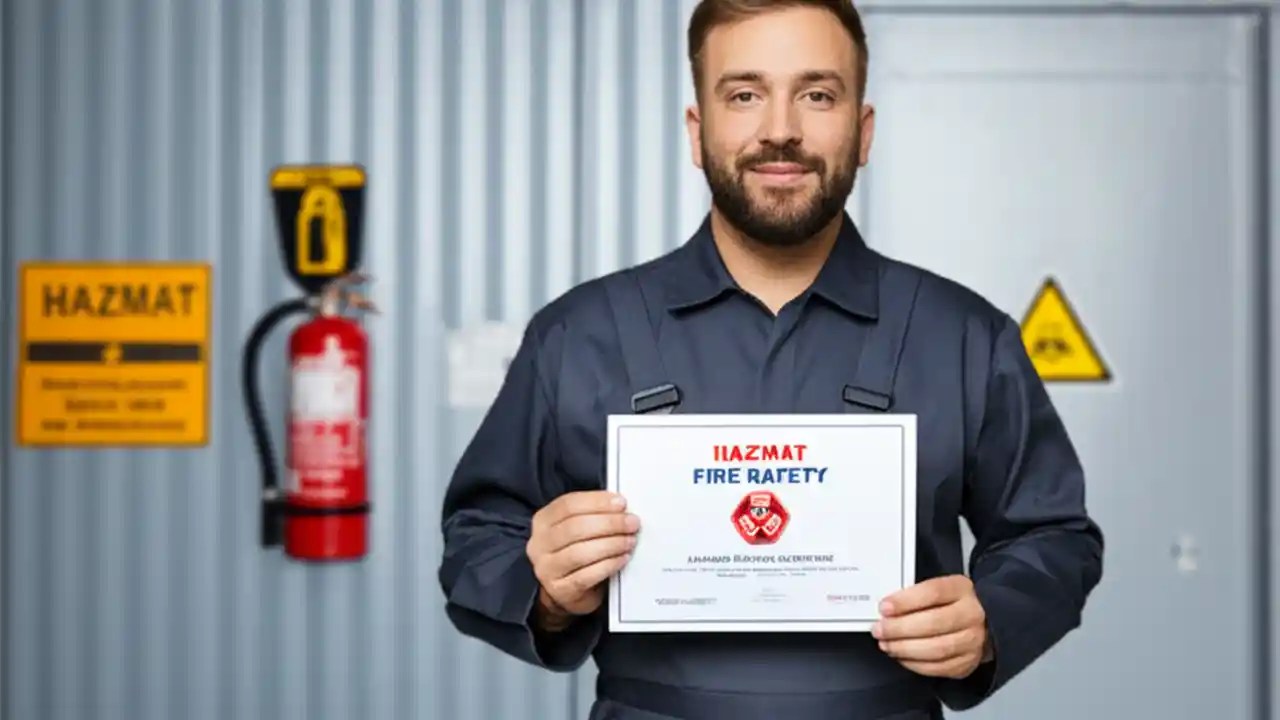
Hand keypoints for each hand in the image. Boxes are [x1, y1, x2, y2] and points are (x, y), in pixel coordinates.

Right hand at [526, 491, 639, 630]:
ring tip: (629, 541)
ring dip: (611, 544)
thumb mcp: (578, 528)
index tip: (621, 503)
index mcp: (543, 521)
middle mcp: (539, 544)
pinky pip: (587, 576)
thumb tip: (620, 505)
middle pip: (575, 527)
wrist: (566, 591)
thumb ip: (593, 514)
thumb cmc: (576, 552)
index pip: (568, 505)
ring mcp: (547, 568)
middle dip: (609, 523)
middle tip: (632, 523)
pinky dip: (608, 565)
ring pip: (580, 552)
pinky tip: (622, 559)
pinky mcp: (560, 590)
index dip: (597, 502)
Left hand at [872, 575, 990, 678]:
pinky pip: (939, 667)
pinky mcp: (968, 662)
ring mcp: (973, 641)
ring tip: (887, 644)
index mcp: (961, 589)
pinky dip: (915, 664)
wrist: (983, 622)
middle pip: (934, 623)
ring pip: (936, 648)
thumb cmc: (951, 603)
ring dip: (905, 648)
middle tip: (879, 630)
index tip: (884, 608)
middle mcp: (972, 615)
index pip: (933, 592)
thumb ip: (915, 595)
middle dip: (900, 628)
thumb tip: (886, 608)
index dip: (905, 601)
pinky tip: (901, 656)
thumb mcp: (938, 588)